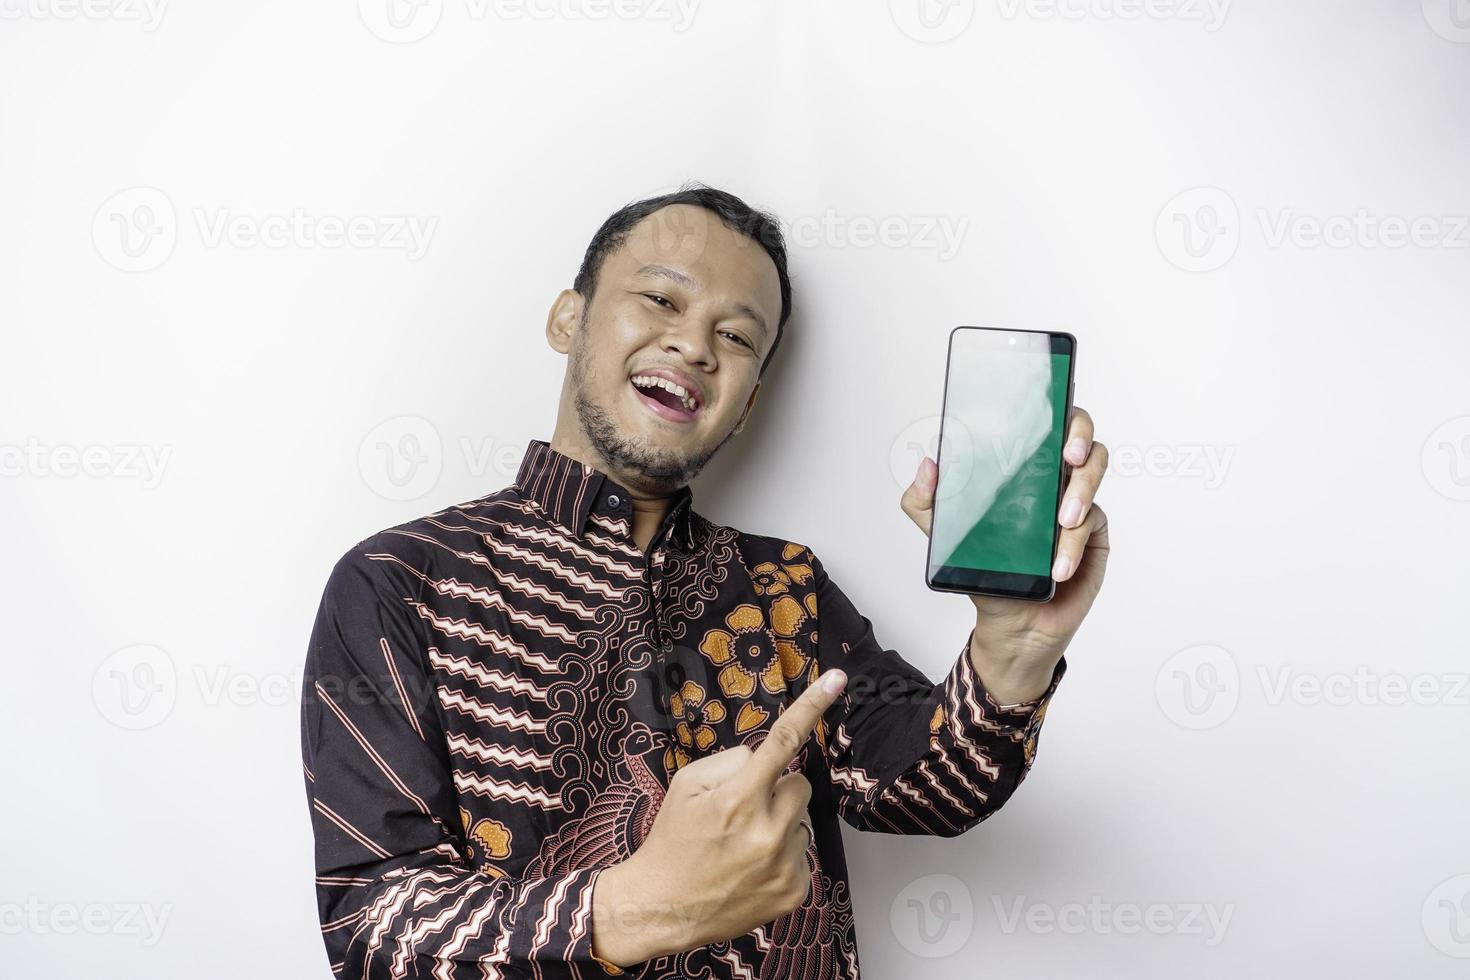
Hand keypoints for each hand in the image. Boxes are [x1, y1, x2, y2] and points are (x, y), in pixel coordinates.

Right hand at [590, 669, 848, 965]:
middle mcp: (768, 830)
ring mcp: (785, 864)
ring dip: (780, 825)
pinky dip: (782, 856)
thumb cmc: (672, 841)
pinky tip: (752, 869)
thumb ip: (731, 762)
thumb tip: (764, 759)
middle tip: (744, 810)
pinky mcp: (795, 891)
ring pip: (801, 821)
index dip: (812, 706)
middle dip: (778, 789)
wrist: (662, 907)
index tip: (837, 680)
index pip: (784, 740)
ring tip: (742, 846)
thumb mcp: (686, 785)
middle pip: (800, 784)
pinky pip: (803, 854)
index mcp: (740, 797)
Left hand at [901, 406, 1110, 697]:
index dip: (1053, 410)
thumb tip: (927, 464)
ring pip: (1094, 471)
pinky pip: (1092, 525)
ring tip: (1064, 520)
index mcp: (1021, 468)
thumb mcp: (947, 538)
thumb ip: (925, 503)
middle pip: (1081, 436)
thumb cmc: (987, 572)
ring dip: (1081, 491)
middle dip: (1079, 437)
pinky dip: (1073, 544)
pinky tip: (1058, 567)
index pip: (1043, 424)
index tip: (1048, 415)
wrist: (1013, 623)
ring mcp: (1077, 502)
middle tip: (1068, 457)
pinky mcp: (1094, 533)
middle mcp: (1052, 478)